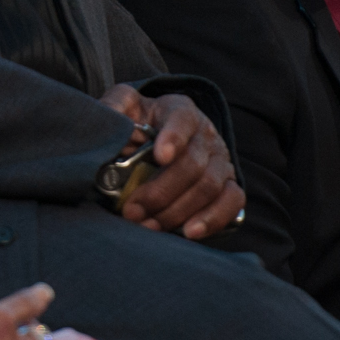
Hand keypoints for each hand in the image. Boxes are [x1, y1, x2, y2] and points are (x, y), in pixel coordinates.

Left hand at [100, 85, 244, 239]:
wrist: (159, 136)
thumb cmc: (138, 122)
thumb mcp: (124, 107)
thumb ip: (114, 108)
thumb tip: (107, 124)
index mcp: (179, 109)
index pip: (181, 119)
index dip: (173, 138)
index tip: (160, 157)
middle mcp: (206, 133)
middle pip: (193, 163)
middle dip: (161, 191)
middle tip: (132, 210)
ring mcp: (221, 159)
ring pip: (210, 186)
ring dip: (178, 211)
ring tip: (149, 225)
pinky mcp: (229, 184)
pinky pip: (232, 202)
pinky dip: (212, 219)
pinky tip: (188, 232)